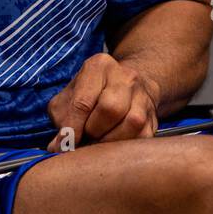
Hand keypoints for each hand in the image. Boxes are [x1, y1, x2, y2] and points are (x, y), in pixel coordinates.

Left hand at [46, 53, 160, 150]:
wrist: (126, 86)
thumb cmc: (91, 93)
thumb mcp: (70, 96)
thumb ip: (62, 118)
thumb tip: (57, 147)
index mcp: (99, 66)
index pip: (83, 102)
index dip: (72, 128)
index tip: (64, 145)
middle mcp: (125, 76)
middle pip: (111, 109)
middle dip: (94, 130)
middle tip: (85, 137)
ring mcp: (144, 96)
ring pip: (132, 123)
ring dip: (110, 140)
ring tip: (99, 141)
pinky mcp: (154, 117)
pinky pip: (142, 137)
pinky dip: (125, 147)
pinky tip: (113, 145)